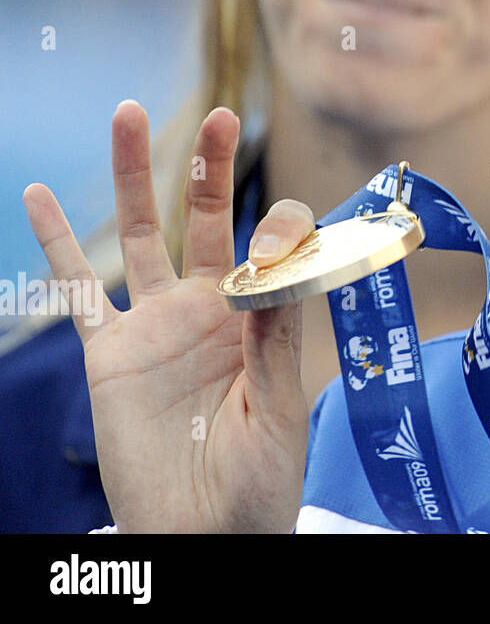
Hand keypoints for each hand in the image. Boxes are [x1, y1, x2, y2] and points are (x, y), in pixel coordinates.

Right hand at [23, 101, 314, 532]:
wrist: (204, 537)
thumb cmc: (258, 482)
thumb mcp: (278, 407)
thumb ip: (274, 336)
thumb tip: (278, 261)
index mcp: (261, 318)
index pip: (272, 249)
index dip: (282, 229)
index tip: (285, 231)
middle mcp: (208, 309)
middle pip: (205, 218)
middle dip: (208, 165)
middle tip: (218, 113)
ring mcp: (156, 326)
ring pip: (141, 234)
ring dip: (135, 175)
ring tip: (129, 112)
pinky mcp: (110, 355)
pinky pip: (77, 292)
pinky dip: (59, 243)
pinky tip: (42, 196)